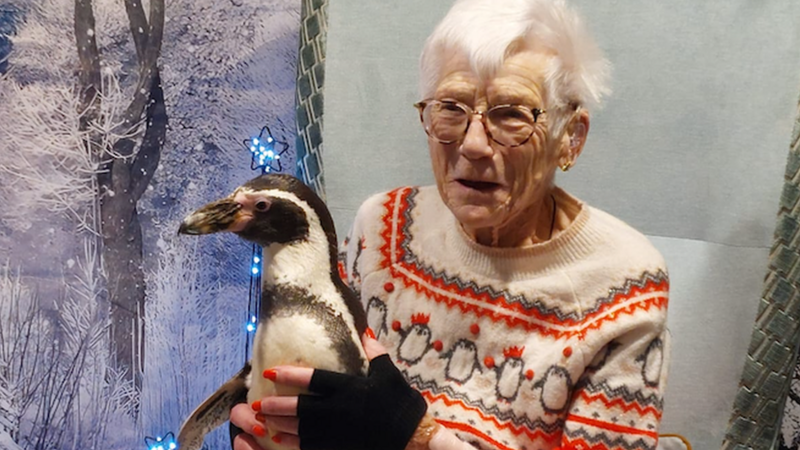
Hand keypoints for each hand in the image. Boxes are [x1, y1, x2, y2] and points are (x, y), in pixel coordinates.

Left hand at [237, 330, 426, 449]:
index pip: (315, 379)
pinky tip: (279, 440)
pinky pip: (310, 447)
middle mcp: (341, 411)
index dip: (290, 375)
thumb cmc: (402, 405)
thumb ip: (375, 354)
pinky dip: (292, 444)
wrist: (414, 439)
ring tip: (262, 420)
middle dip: (276, 405)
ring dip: (279, 425)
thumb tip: (364, 334)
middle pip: (301, 408)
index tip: (269, 372)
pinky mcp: (339, 448)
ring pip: (301, 430)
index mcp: (352, 389)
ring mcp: (339, 433)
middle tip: (257, 403)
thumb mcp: (390, 375)